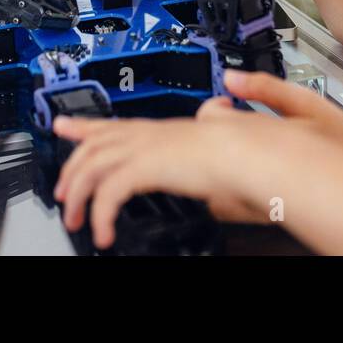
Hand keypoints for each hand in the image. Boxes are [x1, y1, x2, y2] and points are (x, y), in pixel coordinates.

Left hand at [53, 69, 342, 246]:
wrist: (281, 154)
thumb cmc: (276, 150)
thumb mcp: (251, 129)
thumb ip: (229, 119)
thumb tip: (217, 110)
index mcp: (184, 128)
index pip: (128, 124)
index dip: (95, 126)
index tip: (70, 127)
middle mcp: (165, 132)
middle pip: (104, 140)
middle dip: (76, 161)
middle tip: (61, 187)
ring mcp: (158, 145)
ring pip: (99, 162)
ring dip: (81, 192)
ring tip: (76, 220)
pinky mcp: (156, 164)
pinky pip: (113, 188)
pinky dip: (101, 210)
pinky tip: (104, 233)